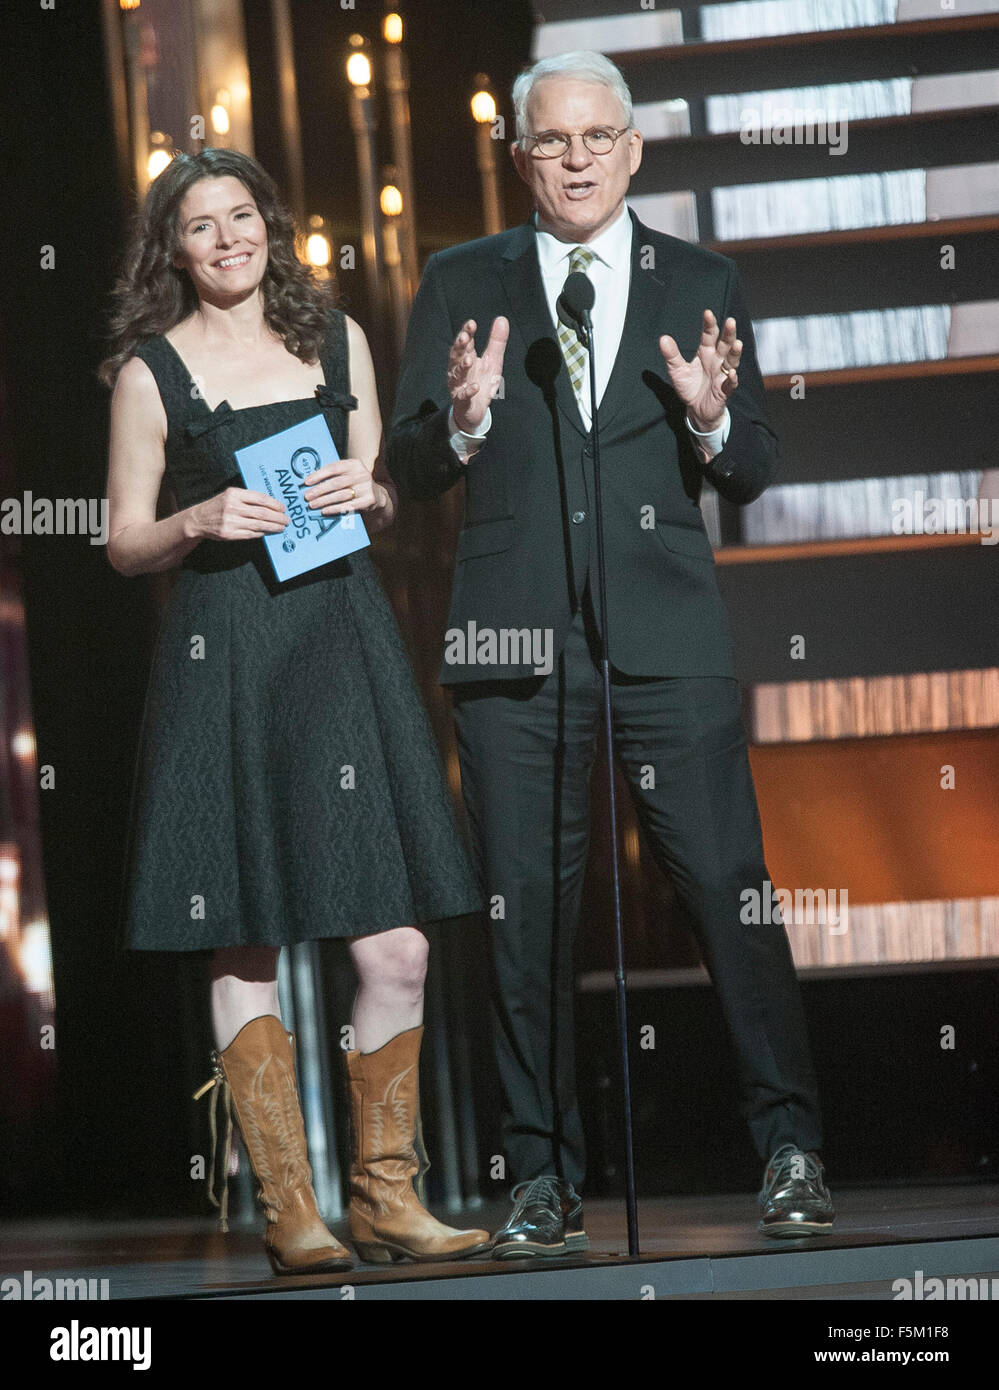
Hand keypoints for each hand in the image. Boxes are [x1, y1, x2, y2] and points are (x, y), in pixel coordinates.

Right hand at [190, 487, 288, 540]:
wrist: (199, 519)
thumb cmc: (218, 506)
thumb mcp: (230, 495)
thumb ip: (247, 498)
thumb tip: (271, 505)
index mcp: (234, 494)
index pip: (260, 498)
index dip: (275, 504)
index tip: (283, 508)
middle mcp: (232, 507)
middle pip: (262, 513)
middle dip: (277, 517)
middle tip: (287, 520)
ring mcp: (231, 522)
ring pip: (258, 525)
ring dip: (273, 527)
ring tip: (281, 527)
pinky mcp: (229, 534)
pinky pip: (251, 534)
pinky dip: (261, 533)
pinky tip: (267, 531)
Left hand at [302, 458, 385, 515]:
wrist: (376, 495)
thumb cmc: (355, 484)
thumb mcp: (347, 474)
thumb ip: (333, 475)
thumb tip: (310, 481)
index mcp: (354, 464)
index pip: (333, 468)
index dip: (318, 475)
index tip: (306, 482)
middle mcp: (362, 474)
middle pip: (336, 483)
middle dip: (319, 490)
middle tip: (307, 496)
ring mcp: (367, 487)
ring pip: (341, 495)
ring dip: (324, 501)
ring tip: (312, 505)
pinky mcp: (369, 500)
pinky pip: (349, 506)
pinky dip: (335, 509)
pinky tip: (325, 511)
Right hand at [448, 317, 508, 432]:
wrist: (475, 410)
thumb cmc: (482, 381)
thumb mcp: (493, 360)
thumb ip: (496, 341)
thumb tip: (502, 318)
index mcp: (467, 357)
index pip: (465, 342)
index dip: (467, 333)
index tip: (472, 324)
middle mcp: (459, 369)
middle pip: (457, 355)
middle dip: (460, 346)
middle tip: (464, 337)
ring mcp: (459, 385)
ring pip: (457, 374)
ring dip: (462, 367)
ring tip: (469, 360)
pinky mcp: (462, 401)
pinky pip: (463, 396)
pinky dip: (468, 391)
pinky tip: (475, 386)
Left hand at [659, 310, 741, 431]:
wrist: (696, 410)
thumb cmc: (690, 387)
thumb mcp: (677, 371)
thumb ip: (672, 355)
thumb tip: (663, 338)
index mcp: (706, 352)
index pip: (709, 335)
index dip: (709, 325)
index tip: (707, 313)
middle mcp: (717, 361)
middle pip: (725, 344)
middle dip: (728, 334)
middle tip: (730, 321)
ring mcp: (722, 375)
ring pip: (731, 361)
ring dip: (734, 353)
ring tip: (737, 344)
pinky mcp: (724, 390)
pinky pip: (730, 384)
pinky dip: (732, 379)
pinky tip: (732, 374)